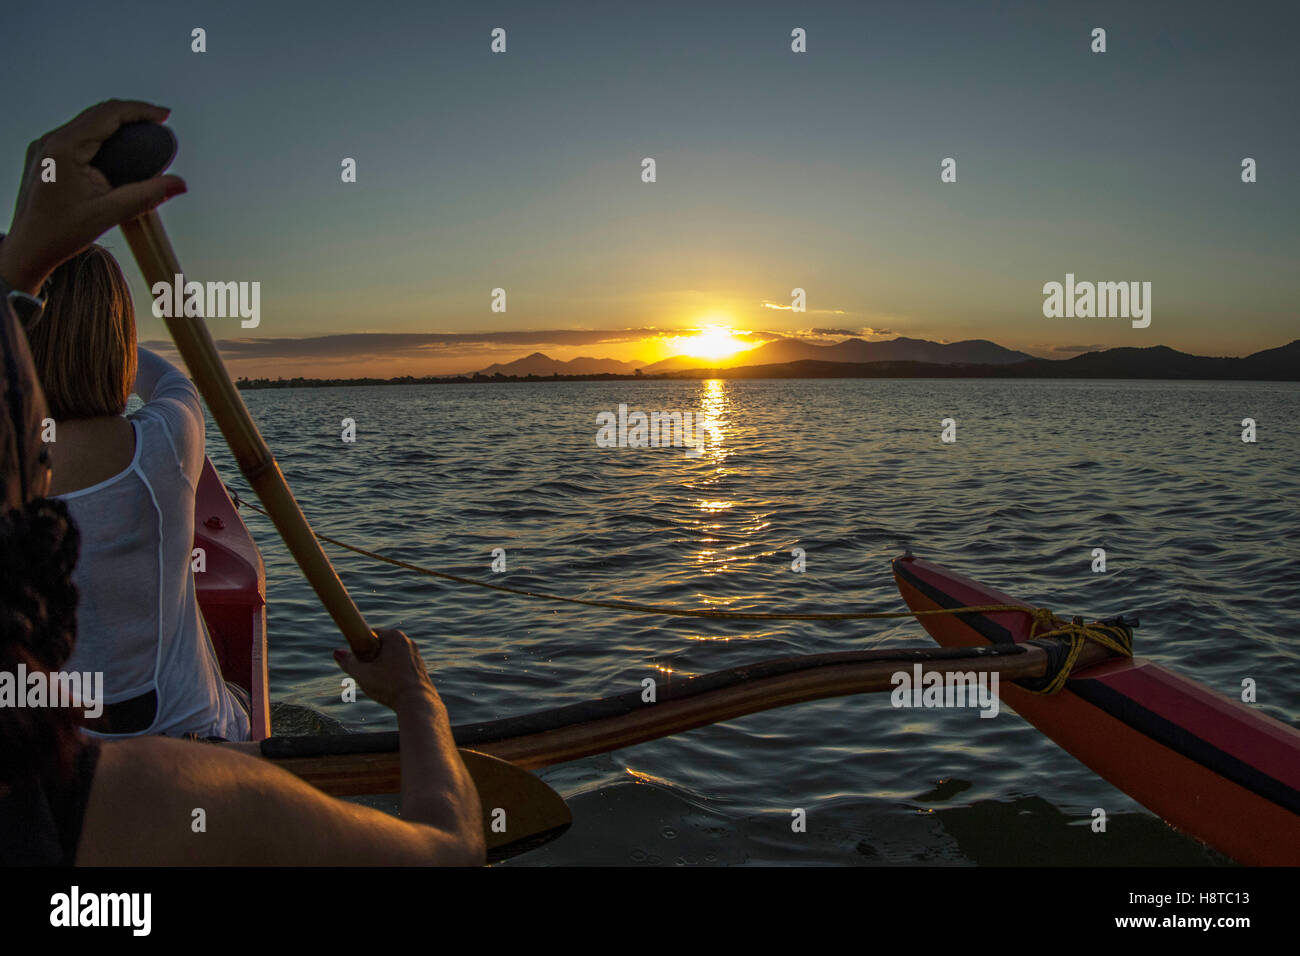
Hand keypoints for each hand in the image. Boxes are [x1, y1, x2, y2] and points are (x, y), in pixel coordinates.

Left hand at [0, 99, 186, 294]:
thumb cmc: (59, 234)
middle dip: (131, 114)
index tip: (165, 115)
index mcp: (63, 148)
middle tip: (160, 122)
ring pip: (87, 122)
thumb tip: (179, 184)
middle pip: (98, 113)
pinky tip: (119, 146)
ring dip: (117, 123)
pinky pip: (78, 134)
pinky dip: (103, 134)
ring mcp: (45, 146)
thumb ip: (146, 196)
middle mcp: (50, 141)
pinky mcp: (46, 155)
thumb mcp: (107, 214)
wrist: (27, 248)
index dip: (139, 110)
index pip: (107, 114)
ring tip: (145, 131)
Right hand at [333, 629, 441, 713]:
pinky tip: (390, 686)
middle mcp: (407, 641)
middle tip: (366, 674)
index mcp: (394, 636)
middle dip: (370, 658)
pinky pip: (401, 665)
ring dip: (381, 666)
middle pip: (381, 645)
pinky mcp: (420, 666)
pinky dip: (393, 673)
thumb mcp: (362, 674)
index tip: (356, 660)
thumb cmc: (389, 686)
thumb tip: (336, 653)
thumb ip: (348, 662)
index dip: (359, 646)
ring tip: (379, 683)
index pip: (370, 634)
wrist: (417, 703)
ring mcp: (415, 653)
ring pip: (391, 656)